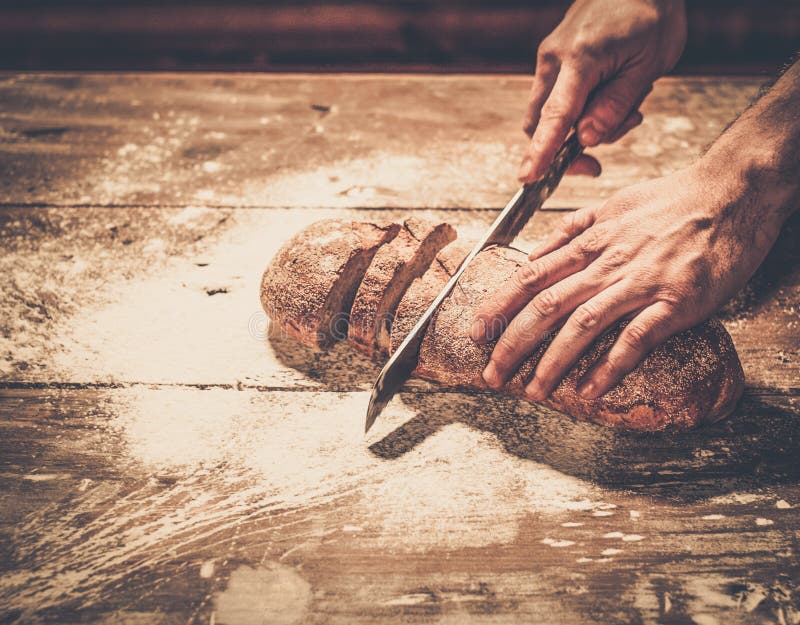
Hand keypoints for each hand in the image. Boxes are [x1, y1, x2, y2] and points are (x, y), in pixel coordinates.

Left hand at [470, 162, 787, 399]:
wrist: (732, 192)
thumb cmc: (671, 201)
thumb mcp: (611, 204)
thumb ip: (571, 230)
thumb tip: (534, 254)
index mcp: (589, 242)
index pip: (530, 277)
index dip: (498, 306)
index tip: (475, 331)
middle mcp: (607, 263)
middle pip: (545, 306)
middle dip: (512, 344)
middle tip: (492, 375)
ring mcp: (640, 282)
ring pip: (582, 325)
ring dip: (552, 363)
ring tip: (533, 391)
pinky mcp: (675, 301)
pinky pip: (635, 338)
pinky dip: (609, 366)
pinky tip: (590, 390)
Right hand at [522, 0, 686, 180]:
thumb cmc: (651, 16)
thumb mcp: (648, 65)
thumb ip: (616, 104)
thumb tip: (586, 139)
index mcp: (581, 58)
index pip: (556, 116)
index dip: (542, 150)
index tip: (528, 176)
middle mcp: (555, 58)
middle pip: (541, 123)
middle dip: (566, 151)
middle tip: (598, 163)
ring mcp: (550, 58)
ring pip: (550, 115)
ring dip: (581, 129)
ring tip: (627, 112)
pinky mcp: (553, 60)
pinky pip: (557, 100)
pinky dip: (579, 113)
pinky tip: (613, 99)